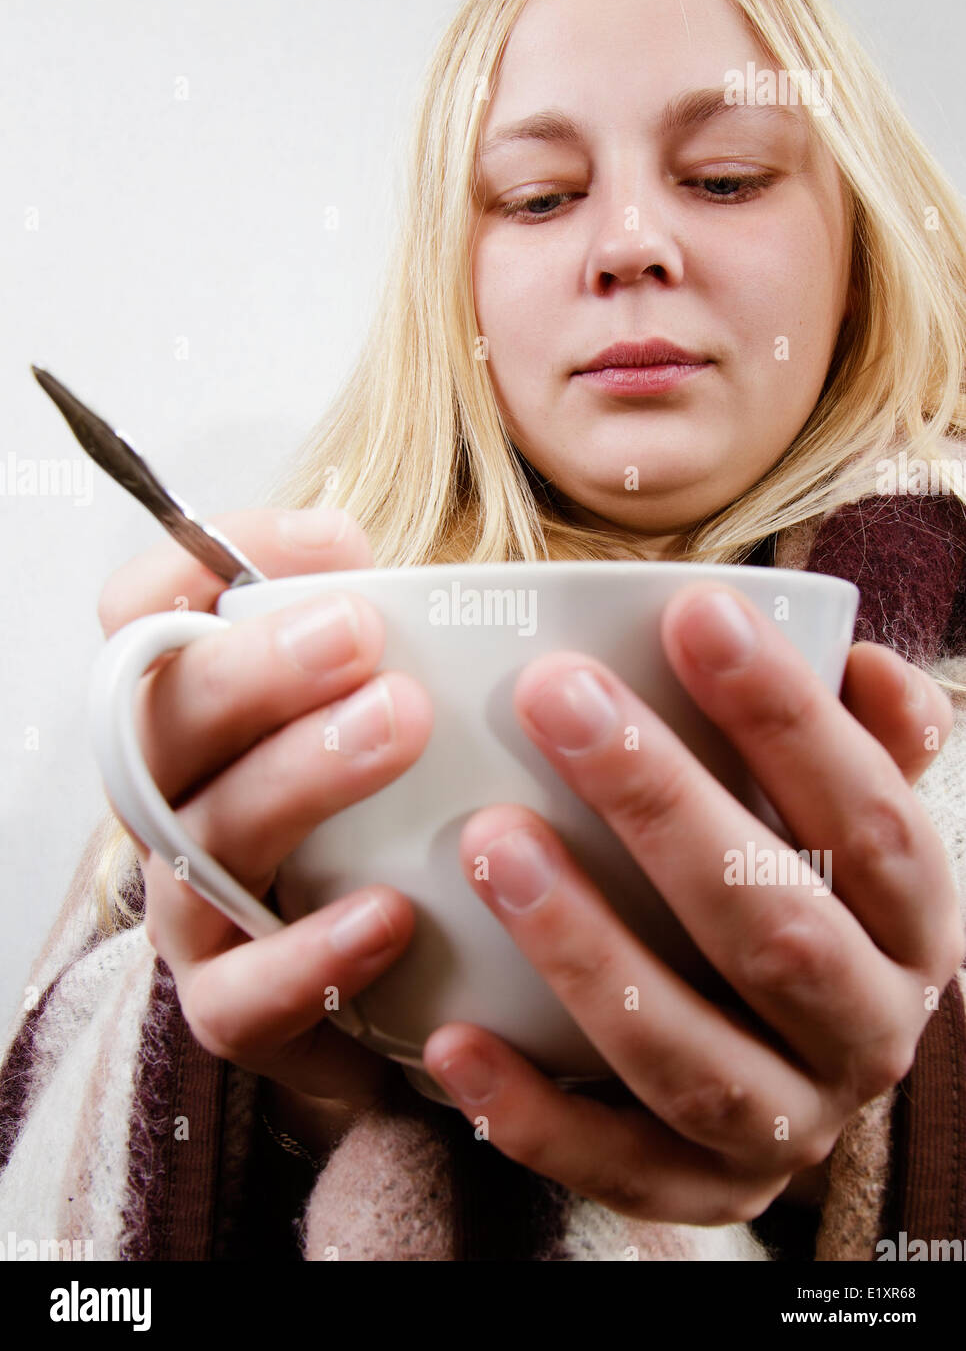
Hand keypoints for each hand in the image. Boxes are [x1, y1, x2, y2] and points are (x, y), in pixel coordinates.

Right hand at [97, 508, 433, 1122]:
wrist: (385, 971)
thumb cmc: (374, 811)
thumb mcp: (369, 700)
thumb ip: (356, 621)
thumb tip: (345, 550)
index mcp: (191, 714)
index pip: (140, 618)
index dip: (198, 566)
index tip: (328, 546)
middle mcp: (168, 804)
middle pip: (160, 722)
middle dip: (254, 669)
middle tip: (358, 633)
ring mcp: (188, 909)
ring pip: (201, 845)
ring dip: (295, 779)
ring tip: (399, 726)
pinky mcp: (232, 1009)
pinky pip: (243, 996)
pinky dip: (313, 953)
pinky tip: (391, 913)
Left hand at [422, 581, 963, 1225]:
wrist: (801, 1062)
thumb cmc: (803, 893)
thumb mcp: (850, 819)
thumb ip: (860, 740)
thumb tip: (855, 656)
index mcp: (915, 926)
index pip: (868, 816)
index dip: (788, 716)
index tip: (693, 610)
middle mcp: (868, 1032)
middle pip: (772, 927)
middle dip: (662, 805)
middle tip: (557, 697)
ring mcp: (788, 1125)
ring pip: (689, 1054)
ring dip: (587, 949)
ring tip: (490, 843)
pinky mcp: (705, 1193)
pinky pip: (617, 1168)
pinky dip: (534, 1115)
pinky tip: (453, 1040)